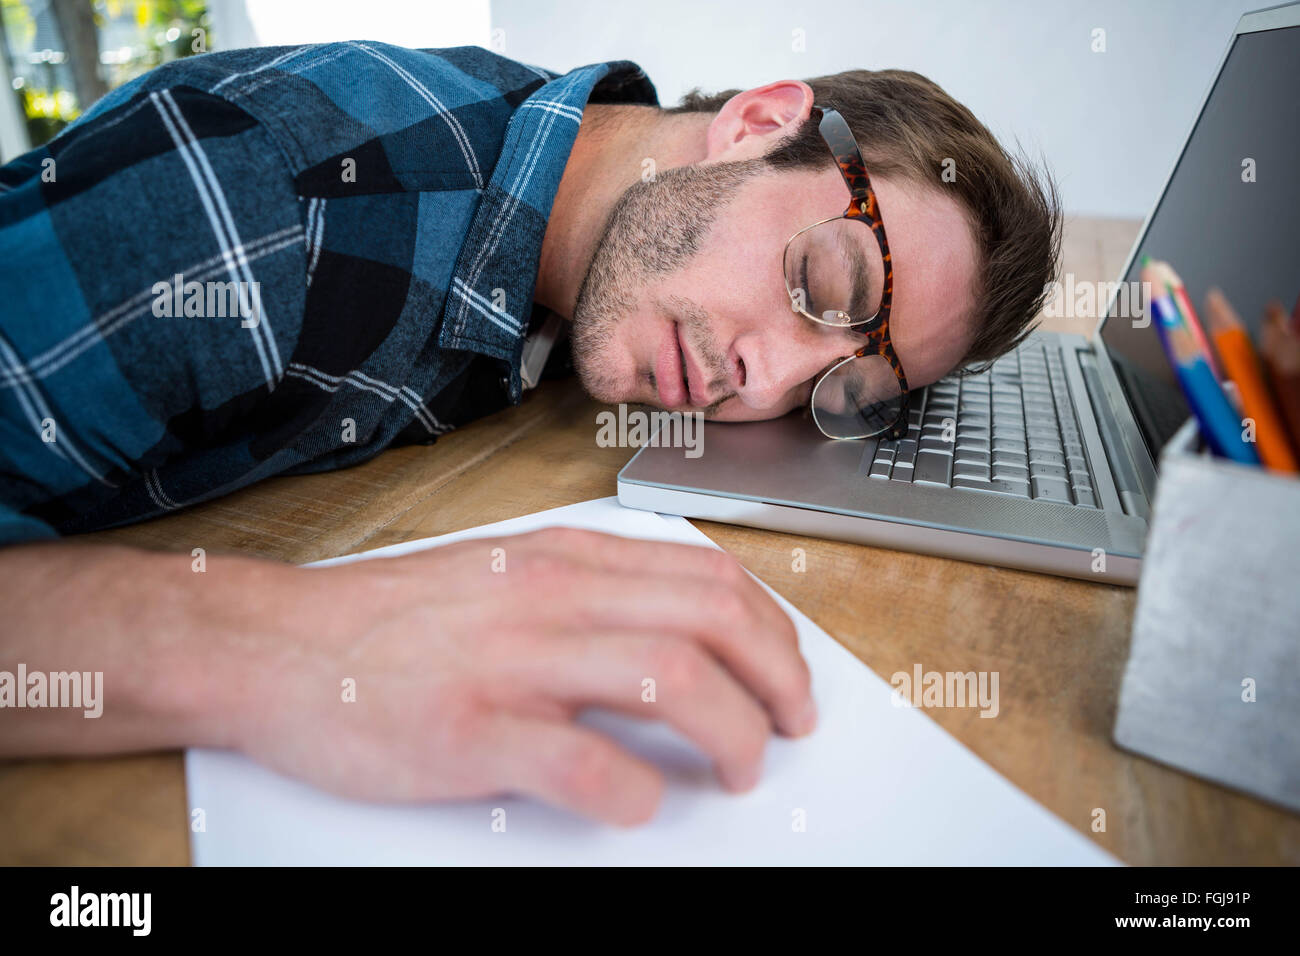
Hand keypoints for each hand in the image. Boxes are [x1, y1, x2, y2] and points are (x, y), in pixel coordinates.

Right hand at [235, 526, 814, 824]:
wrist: (278, 645)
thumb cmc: (392, 618)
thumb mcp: (506, 571)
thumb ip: (590, 591)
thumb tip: (680, 634)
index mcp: (565, 559)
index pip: (706, 577)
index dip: (772, 629)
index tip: (788, 672)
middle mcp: (551, 598)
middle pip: (709, 620)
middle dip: (777, 677)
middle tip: (792, 725)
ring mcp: (513, 662)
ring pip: (669, 679)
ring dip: (731, 731)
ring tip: (742, 768)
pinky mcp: (473, 731)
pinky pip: (582, 761)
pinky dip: (632, 791)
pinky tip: (640, 804)